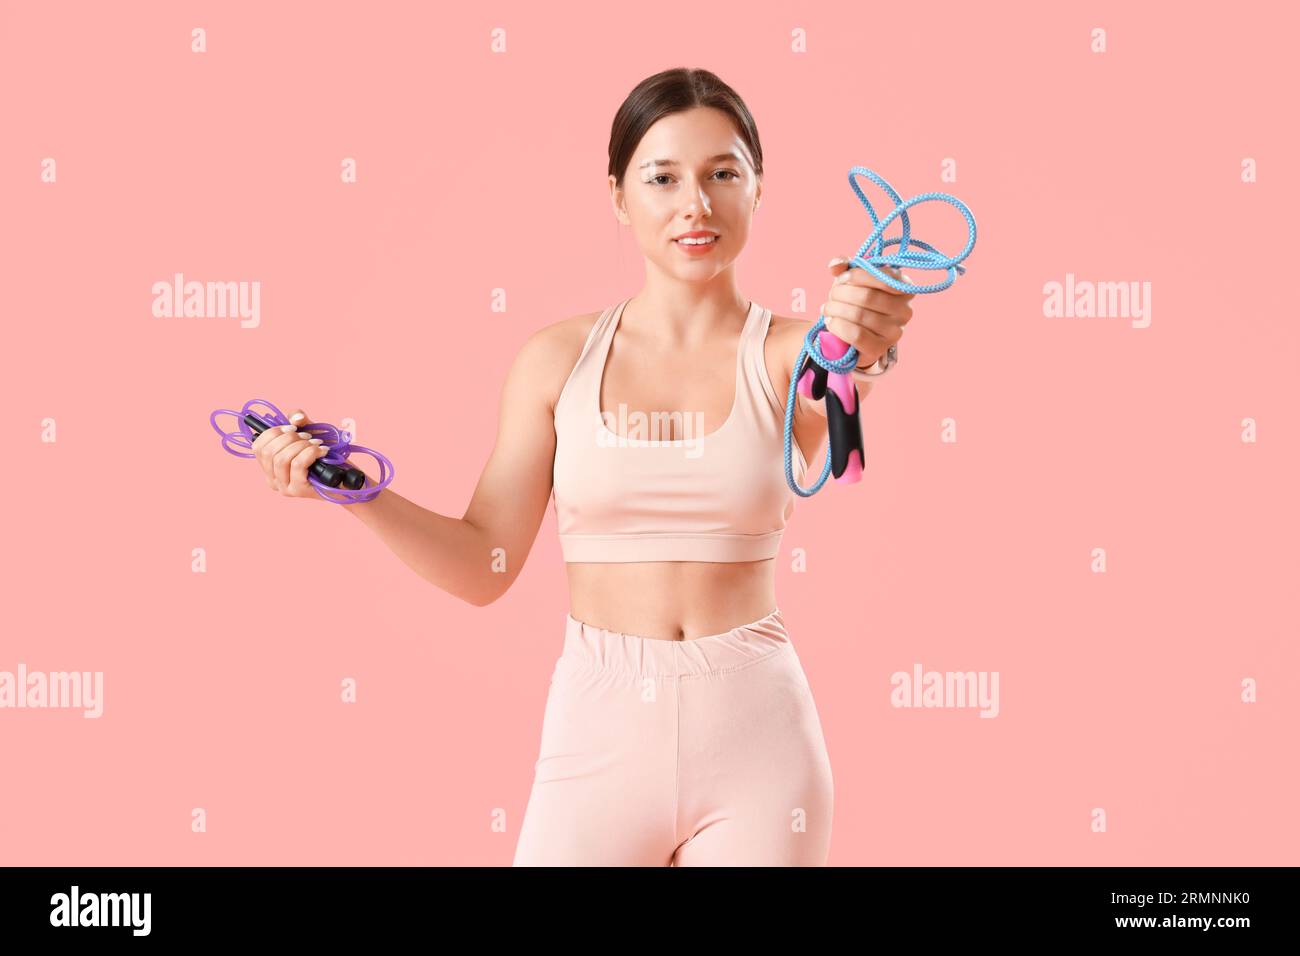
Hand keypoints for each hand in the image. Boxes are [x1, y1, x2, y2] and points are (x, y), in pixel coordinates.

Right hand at [249, 408, 331, 499]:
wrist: (346, 479)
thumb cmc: (326, 457)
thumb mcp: (311, 433)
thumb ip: (299, 420)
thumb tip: (296, 418)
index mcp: (270, 467)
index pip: (258, 447)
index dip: (273, 432)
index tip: (292, 428)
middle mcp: (273, 479)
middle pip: (269, 452)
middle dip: (290, 438)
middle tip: (308, 437)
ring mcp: (284, 487)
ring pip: (282, 458)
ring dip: (301, 445)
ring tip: (317, 444)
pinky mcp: (298, 490)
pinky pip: (297, 464)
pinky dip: (311, 452)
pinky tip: (322, 451)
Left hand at [821, 258, 915, 375]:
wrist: (853, 335)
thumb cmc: (856, 301)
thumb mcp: (852, 281)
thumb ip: (844, 268)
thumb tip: (835, 264)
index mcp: (904, 288)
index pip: (883, 277)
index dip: (856, 276)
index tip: (841, 279)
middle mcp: (905, 310)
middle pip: (867, 297)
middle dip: (841, 294)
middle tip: (831, 296)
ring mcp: (895, 332)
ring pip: (859, 315)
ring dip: (835, 309)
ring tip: (827, 309)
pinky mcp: (880, 348)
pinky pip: (856, 334)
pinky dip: (838, 326)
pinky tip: (830, 321)